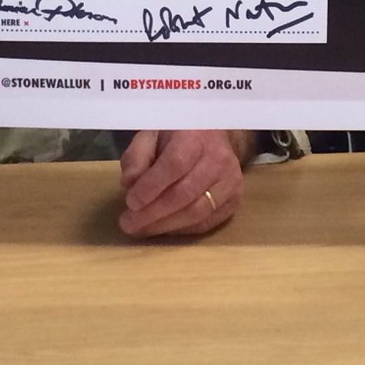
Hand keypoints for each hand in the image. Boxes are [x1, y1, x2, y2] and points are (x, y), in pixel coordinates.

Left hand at [117, 129, 252, 236]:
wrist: (216, 136)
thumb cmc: (178, 135)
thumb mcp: (152, 134)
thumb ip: (137, 156)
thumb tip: (130, 184)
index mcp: (196, 136)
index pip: (175, 165)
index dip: (151, 187)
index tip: (130, 203)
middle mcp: (218, 158)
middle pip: (185, 194)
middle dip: (153, 213)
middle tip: (129, 224)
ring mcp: (231, 181)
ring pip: (197, 212)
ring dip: (165, 226)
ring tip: (142, 230)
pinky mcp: (235, 199)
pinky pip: (207, 223)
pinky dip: (182, 230)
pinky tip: (163, 228)